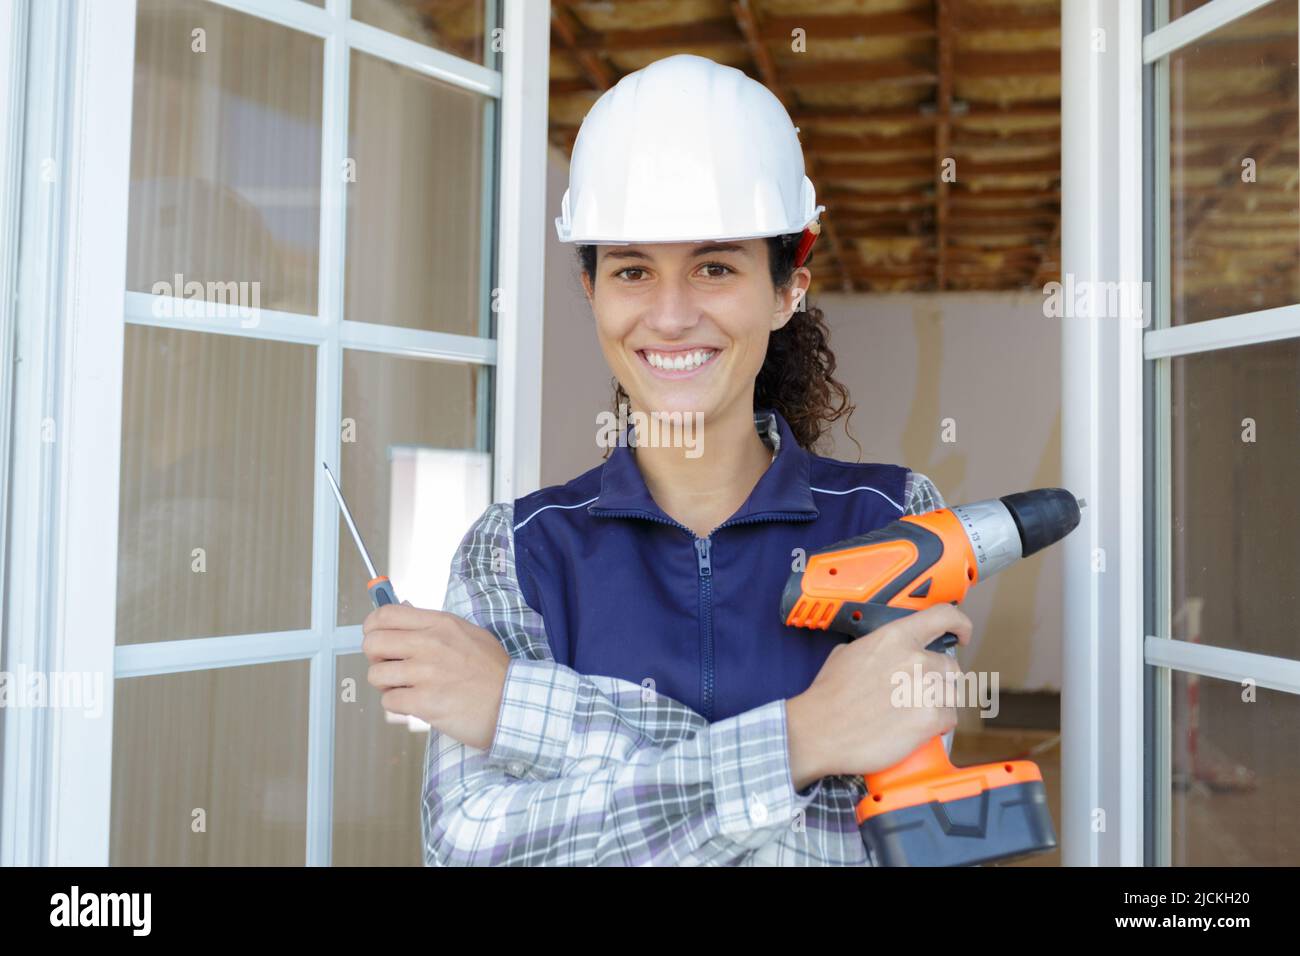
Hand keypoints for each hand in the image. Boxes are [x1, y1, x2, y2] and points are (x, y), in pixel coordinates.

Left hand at [361, 603, 510, 750]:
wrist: (512, 702)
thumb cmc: (493, 671)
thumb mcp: (468, 633)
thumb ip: (434, 624)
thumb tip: (403, 612)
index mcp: (439, 624)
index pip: (385, 614)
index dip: (373, 627)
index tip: (377, 637)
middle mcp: (429, 644)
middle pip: (372, 643)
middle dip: (375, 658)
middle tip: (390, 667)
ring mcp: (425, 673)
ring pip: (376, 675)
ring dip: (386, 685)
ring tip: (405, 688)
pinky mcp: (424, 702)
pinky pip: (389, 701)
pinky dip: (397, 705)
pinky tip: (416, 703)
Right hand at [785, 604, 971, 788]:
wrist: (820, 730)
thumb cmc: (829, 696)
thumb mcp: (848, 653)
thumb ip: (878, 646)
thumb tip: (889, 651)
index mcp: (896, 637)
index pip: (943, 617)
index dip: (959, 624)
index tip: (961, 634)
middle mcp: (916, 659)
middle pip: (950, 666)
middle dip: (938, 679)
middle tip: (915, 693)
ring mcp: (926, 689)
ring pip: (952, 694)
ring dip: (938, 703)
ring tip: (910, 713)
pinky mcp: (930, 719)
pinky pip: (950, 719)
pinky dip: (937, 725)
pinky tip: (914, 728)